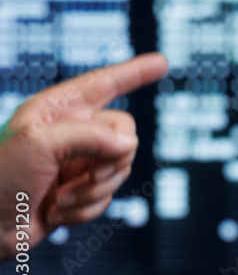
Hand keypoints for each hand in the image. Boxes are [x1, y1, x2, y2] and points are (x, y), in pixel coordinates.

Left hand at [0, 53, 167, 259]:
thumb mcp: (39, 144)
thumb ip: (90, 136)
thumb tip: (128, 146)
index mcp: (57, 110)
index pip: (104, 83)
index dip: (134, 72)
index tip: (162, 62)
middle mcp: (71, 133)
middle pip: (124, 133)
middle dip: (110, 161)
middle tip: (83, 176)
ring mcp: (77, 163)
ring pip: (120, 168)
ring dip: (92, 191)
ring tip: (57, 199)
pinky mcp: (80, 192)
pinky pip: (108, 197)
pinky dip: (85, 210)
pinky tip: (55, 212)